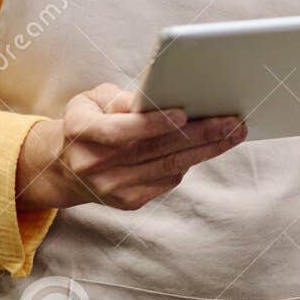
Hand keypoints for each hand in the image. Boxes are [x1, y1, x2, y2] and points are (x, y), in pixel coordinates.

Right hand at [15, 83, 245, 212]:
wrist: (64, 167)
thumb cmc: (88, 122)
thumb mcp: (93, 100)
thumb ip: (122, 99)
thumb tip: (158, 98)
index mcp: (82, 132)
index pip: (121, 131)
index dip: (153, 124)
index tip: (183, 114)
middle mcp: (94, 165)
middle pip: (154, 150)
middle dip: (198, 134)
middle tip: (232, 121)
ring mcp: (112, 188)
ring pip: (168, 167)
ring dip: (206, 150)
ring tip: (234, 133)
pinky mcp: (128, 201)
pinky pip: (167, 180)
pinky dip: (189, 162)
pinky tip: (210, 147)